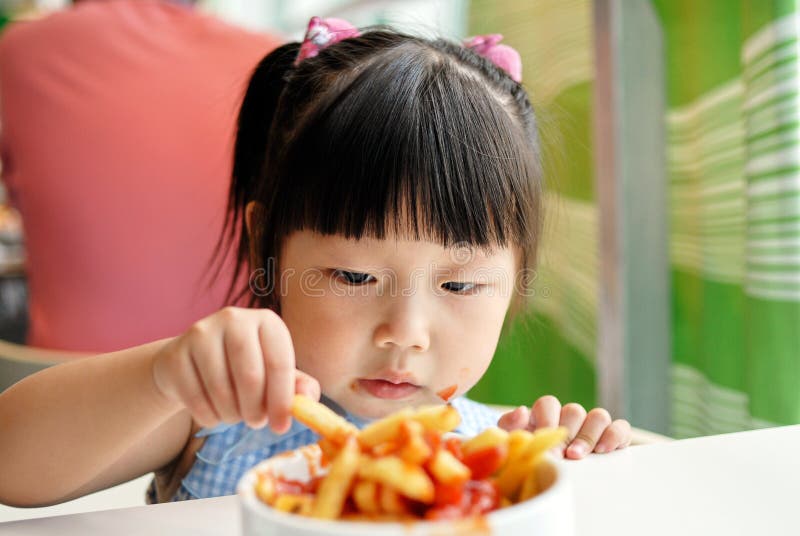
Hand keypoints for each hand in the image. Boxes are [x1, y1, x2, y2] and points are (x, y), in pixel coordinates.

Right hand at [151, 307, 319, 432]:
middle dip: (255, 409)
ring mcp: (201, 333)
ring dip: (231, 414)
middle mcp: (234, 319)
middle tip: (256, 423)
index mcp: (266, 321)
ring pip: (221, 389)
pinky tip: (214, 413)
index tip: (281, 427)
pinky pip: (195, 398)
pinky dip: (208, 416)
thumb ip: (297, 385)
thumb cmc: (243, 369)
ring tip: (236, 415)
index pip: (279, 362)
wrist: (191, 363)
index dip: (282, 400)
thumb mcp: (274, 372)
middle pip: (249, 375)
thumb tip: (309, 399)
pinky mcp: (176, 354)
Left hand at [497, 395, 630, 458]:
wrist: (543, 480)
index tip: (546, 444)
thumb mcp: (513, 444)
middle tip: (565, 456)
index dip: (548, 421)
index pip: (549, 404)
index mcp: (544, 415)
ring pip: (598, 416)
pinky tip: (604, 451)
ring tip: (579, 456)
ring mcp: (591, 426)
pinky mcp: (612, 438)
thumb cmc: (527, 461)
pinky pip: (620, 427)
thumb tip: (522, 411)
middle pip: (574, 411)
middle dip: (569, 434)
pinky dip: (615, 435)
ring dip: (589, 436)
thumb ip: (511, 427)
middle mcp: (569, 417)